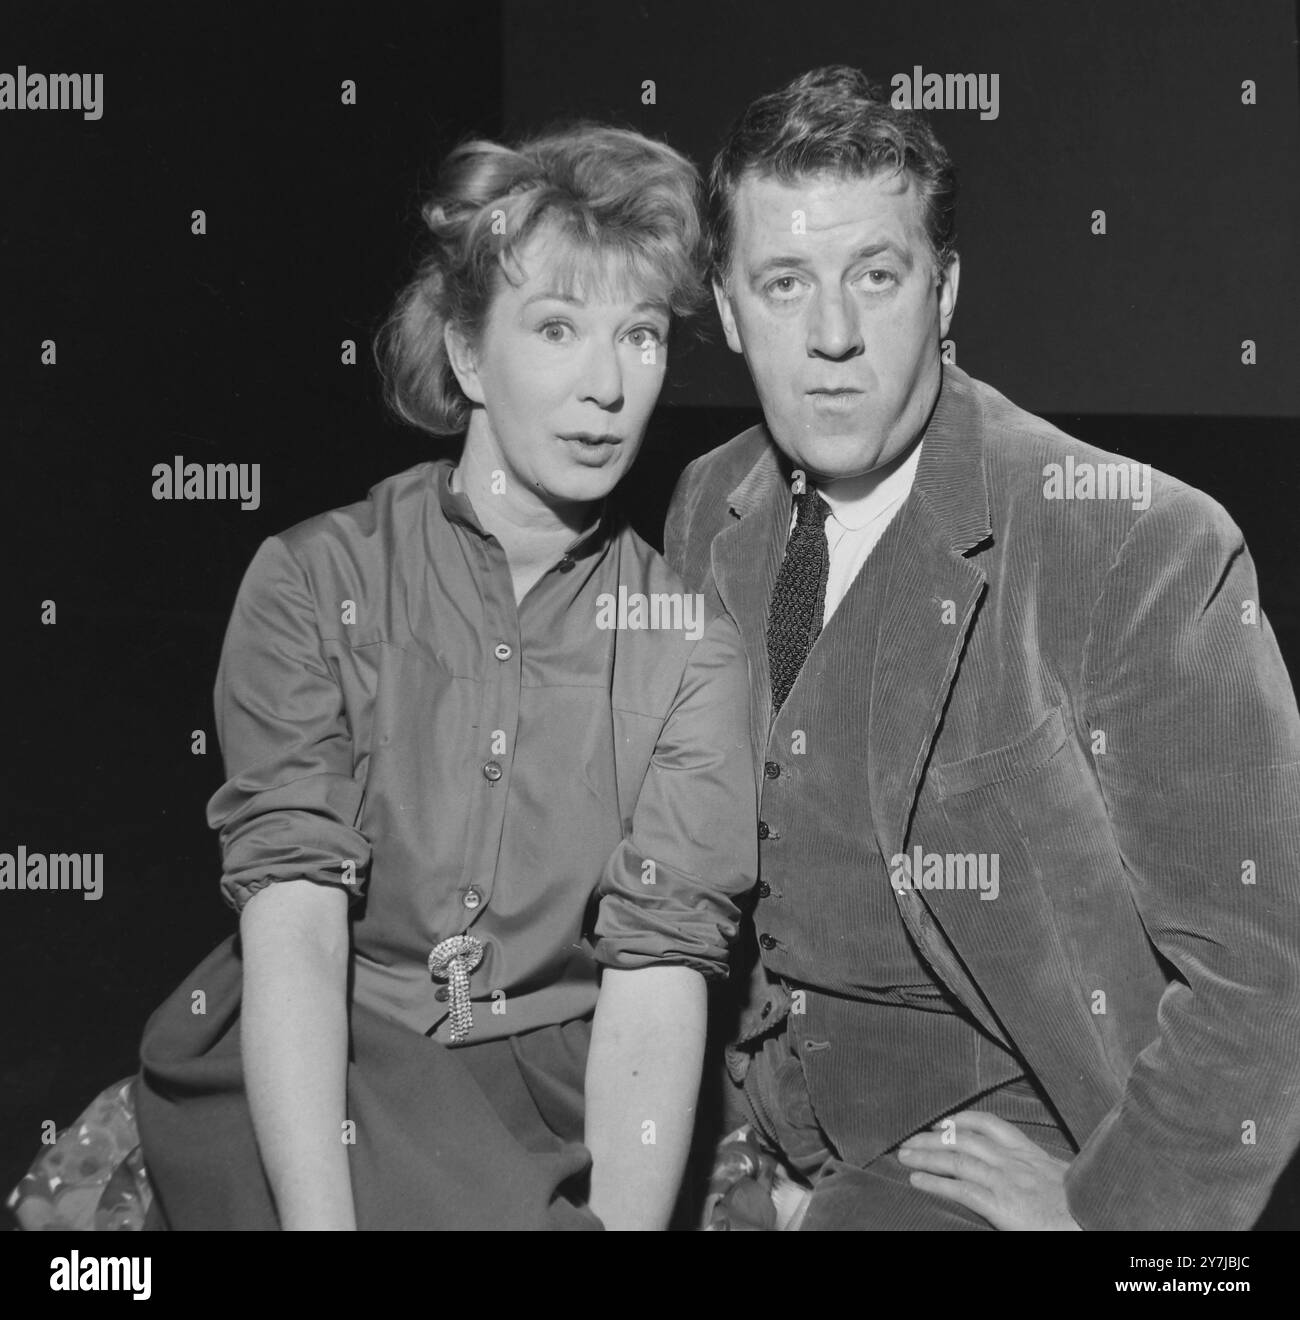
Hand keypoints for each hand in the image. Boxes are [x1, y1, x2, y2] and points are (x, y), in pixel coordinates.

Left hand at [896, 1109, 1080, 1229]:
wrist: (1099, 1222)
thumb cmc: (1088, 1207)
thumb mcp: (1066, 1180)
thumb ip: (1043, 1171)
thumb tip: (1031, 1173)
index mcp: (1032, 1154)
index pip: (992, 1125)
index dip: (963, 1119)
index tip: (944, 1121)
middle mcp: (1015, 1161)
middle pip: (965, 1138)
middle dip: (934, 1136)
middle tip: (910, 1138)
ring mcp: (1007, 1181)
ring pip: (956, 1159)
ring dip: (925, 1156)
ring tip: (903, 1156)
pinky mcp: (1002, 1205)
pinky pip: (960, 1189)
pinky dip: (934, 1183)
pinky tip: (916, 1181)